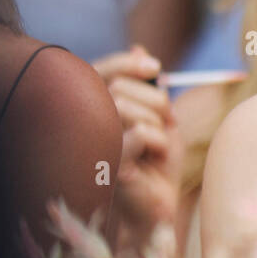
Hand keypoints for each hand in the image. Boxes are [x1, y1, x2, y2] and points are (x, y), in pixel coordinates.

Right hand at [92, 44, 180, 249]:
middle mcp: (88, 126)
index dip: (127, 62)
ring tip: (159, 146)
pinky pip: (140, 132)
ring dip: (157, 124)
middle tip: (169, 123)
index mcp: (98, 111)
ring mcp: (94, 144)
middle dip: (156, 102)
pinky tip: (156, 159)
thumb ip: (148, 88)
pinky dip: (159, 142)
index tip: (155, 67)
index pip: (101, 70)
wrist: (159, 208)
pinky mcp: (106, 163)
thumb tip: (139, 49)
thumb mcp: (159, 119)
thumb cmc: (157, 164)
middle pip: (120, 86)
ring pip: (127, 106)